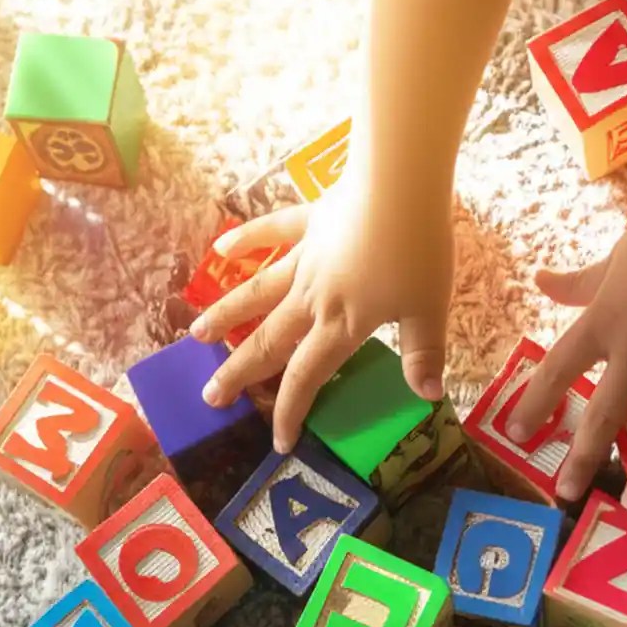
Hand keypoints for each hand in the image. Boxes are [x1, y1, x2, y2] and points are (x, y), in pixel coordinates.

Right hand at [190, 173, 453, 451]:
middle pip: (269, 341)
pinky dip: (245, 240)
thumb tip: (425, 396)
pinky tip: (221, 249)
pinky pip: (270, 232)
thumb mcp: (429, 308)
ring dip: (226, 315)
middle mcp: (312, 297)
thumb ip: (424, 353)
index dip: (291, 411)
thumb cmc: (418, 248)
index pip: (308, 377)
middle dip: (239, 373)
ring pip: (256, 293)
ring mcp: (305, 258)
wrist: (399, 184)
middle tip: (210, 396)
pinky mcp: (308, 221)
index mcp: (341, 324)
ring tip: (197, 335)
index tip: (278, 442)